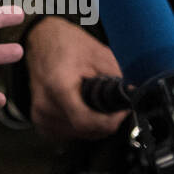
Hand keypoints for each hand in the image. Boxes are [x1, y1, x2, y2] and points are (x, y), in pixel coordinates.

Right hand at [26, 16, 126, 140]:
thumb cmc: (64, 42)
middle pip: (86, 131)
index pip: (86, 122)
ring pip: (79, 135)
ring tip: (95, 103)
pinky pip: (68, 134)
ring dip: (94, 125)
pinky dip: (80, 126)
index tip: (122, 111)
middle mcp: (45, 104)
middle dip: (105, 121)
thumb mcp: (98, 53)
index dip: (110, 121)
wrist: (40, 38)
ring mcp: (40, 114)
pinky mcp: (39, 120)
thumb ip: (117, 77)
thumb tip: (133, 96)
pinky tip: (83, 108)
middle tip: (113, 105)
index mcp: (57, 87)